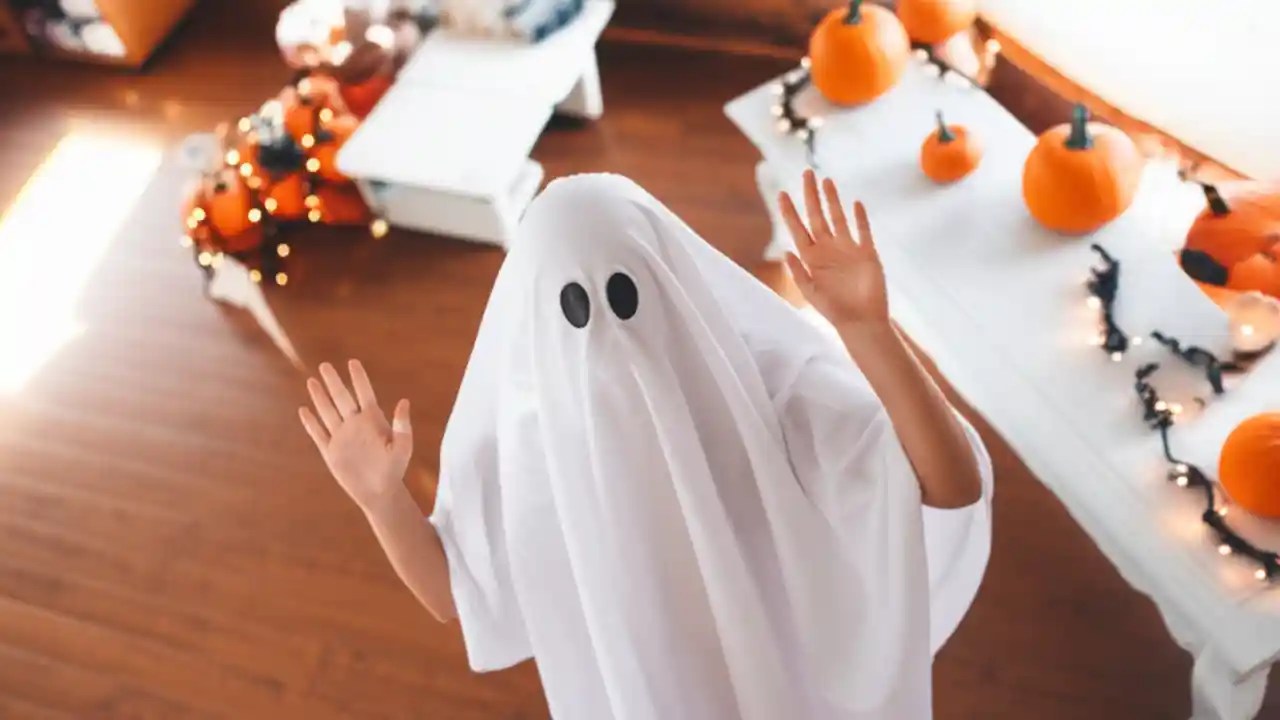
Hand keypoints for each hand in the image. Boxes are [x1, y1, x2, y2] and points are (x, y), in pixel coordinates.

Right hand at [299, 360, 412, 516]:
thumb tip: (404, 401)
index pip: (364, 393)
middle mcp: (355, 424)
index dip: (358, 378)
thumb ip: (402, 426)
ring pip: (328, 412)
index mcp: (373, 420)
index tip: (353, 362)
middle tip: (325, 365)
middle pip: (341, 398)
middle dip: (333, 382)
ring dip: (320, 397)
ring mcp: (341, 437)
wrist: (380, 492)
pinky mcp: (331, 452)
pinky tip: (304, 410)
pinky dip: (311, 423)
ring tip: (312, 380)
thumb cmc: (394, 469)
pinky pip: (318, 434)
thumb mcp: (402, 447)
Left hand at [780, 170, 889, 329]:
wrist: (862, 321)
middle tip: (806, 173)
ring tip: (826, 181)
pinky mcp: (867, 253)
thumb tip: (785, 252)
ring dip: (833, 200)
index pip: (798, 229)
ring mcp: (848, 249)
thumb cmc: (834, 310)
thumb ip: (798, 273)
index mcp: (811, 258)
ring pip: (838, 218)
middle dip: (811, 195)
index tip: (782, 194)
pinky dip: (859, 218)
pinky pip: (863, 231)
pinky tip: (855, 204)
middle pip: (817, 216)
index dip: (790, 212)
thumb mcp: (811, 292)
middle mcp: (828, 249)